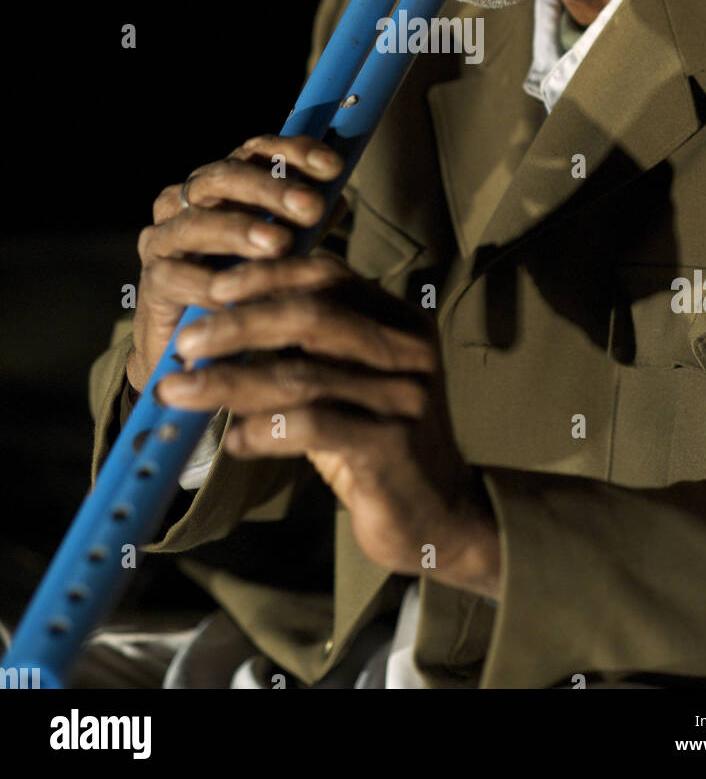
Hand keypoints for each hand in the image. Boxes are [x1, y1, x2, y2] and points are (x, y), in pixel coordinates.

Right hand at [127, 134, 343, 392]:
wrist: (194, 343)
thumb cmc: (243, 282)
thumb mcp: (282, 247)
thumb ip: (304, 221)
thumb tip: (337, 195)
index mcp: (220, 182)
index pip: (254, 150)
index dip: (293, 152)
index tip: (333, 165)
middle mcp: (185, 199)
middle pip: (225, 177)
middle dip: (272, 190)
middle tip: (311, 205)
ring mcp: (163, 237)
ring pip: (197, 222)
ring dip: (240, 230)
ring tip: (279, 242)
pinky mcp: (151, 278)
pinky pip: (177, 276)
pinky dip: (211, 285)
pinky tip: (240, 294)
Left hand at [156, 253, 500, 596]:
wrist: (437, 515)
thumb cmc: (375, 442)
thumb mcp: (348, 382)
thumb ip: (305, 348)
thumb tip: (217, 322)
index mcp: (398, 320)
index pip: (328, 277)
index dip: (268, 276)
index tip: (215, 287)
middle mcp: (408, 349)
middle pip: (312, 316)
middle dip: (239, 324)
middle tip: (186, 341)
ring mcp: (404, 396)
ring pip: (303, 375)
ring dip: (231, 381)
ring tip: (181, 390)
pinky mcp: (391, 446)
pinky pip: (314, 427)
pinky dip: (265, 430)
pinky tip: (235, 442)